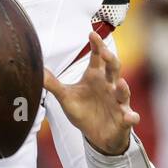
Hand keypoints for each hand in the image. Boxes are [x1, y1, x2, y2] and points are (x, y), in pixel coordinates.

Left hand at [43, 31, 138, 154]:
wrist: (97, 134)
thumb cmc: (84, 111)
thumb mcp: (66, 97)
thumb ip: (53, 84)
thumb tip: (36, 71)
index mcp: (96, 77)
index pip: (97, 58)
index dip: (96, 45)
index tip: (91, 33)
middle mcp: (109, 86)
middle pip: (113, 68)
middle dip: (111, 60)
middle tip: (104, 52)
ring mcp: (118, 102)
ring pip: (123, 92)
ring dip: (123, 88)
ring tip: (120, 83)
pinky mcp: (123, 118)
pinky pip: (129, 116)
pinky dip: (131, 116)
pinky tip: (130, 117)